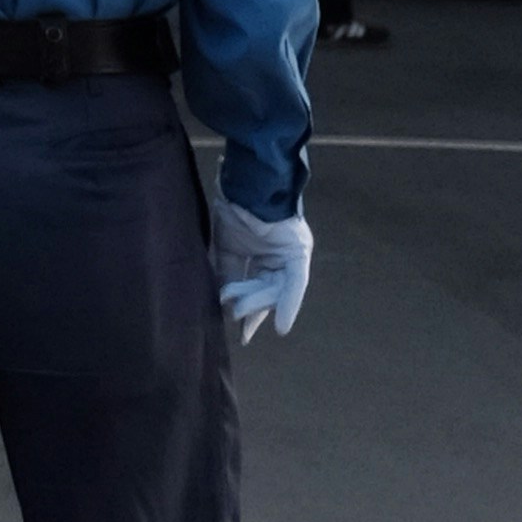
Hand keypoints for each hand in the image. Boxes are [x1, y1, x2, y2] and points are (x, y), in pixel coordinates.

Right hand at [210, 195, 312, 344]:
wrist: (242, 185)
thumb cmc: (233, 209)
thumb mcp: (227, 248)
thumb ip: (227, 274)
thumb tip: (222, 303)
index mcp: (263, 253)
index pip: (256, 287)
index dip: (248, 311)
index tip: (241, 336)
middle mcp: (281, 255)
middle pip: (268, 292)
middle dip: (253, 311)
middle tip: (241, 329)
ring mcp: (292, 253)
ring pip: (277, 290)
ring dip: (257, 303)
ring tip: (238, 309)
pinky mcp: (298, 252)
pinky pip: (295, 283)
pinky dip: (288, 304)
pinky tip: (281, 325)